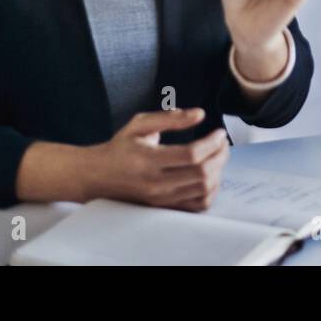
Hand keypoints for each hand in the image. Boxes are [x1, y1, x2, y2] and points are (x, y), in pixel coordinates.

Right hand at [83, 108, 228, 211]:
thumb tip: (199, 114)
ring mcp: (160, 199)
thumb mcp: (140, 124)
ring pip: (203, 190)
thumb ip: (170, 118)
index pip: (191, 154)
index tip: (219, 133)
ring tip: (218, 156)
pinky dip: (210, 190)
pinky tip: (210, 175)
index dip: (212, 143)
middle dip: (220, 155)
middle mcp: (155, 183)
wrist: (98, 176)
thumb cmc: (120, 147)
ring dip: (218, 171)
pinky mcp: (164, 207)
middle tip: (223, 143)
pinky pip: (197, 205)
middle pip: (201, 173)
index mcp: (148, 160)